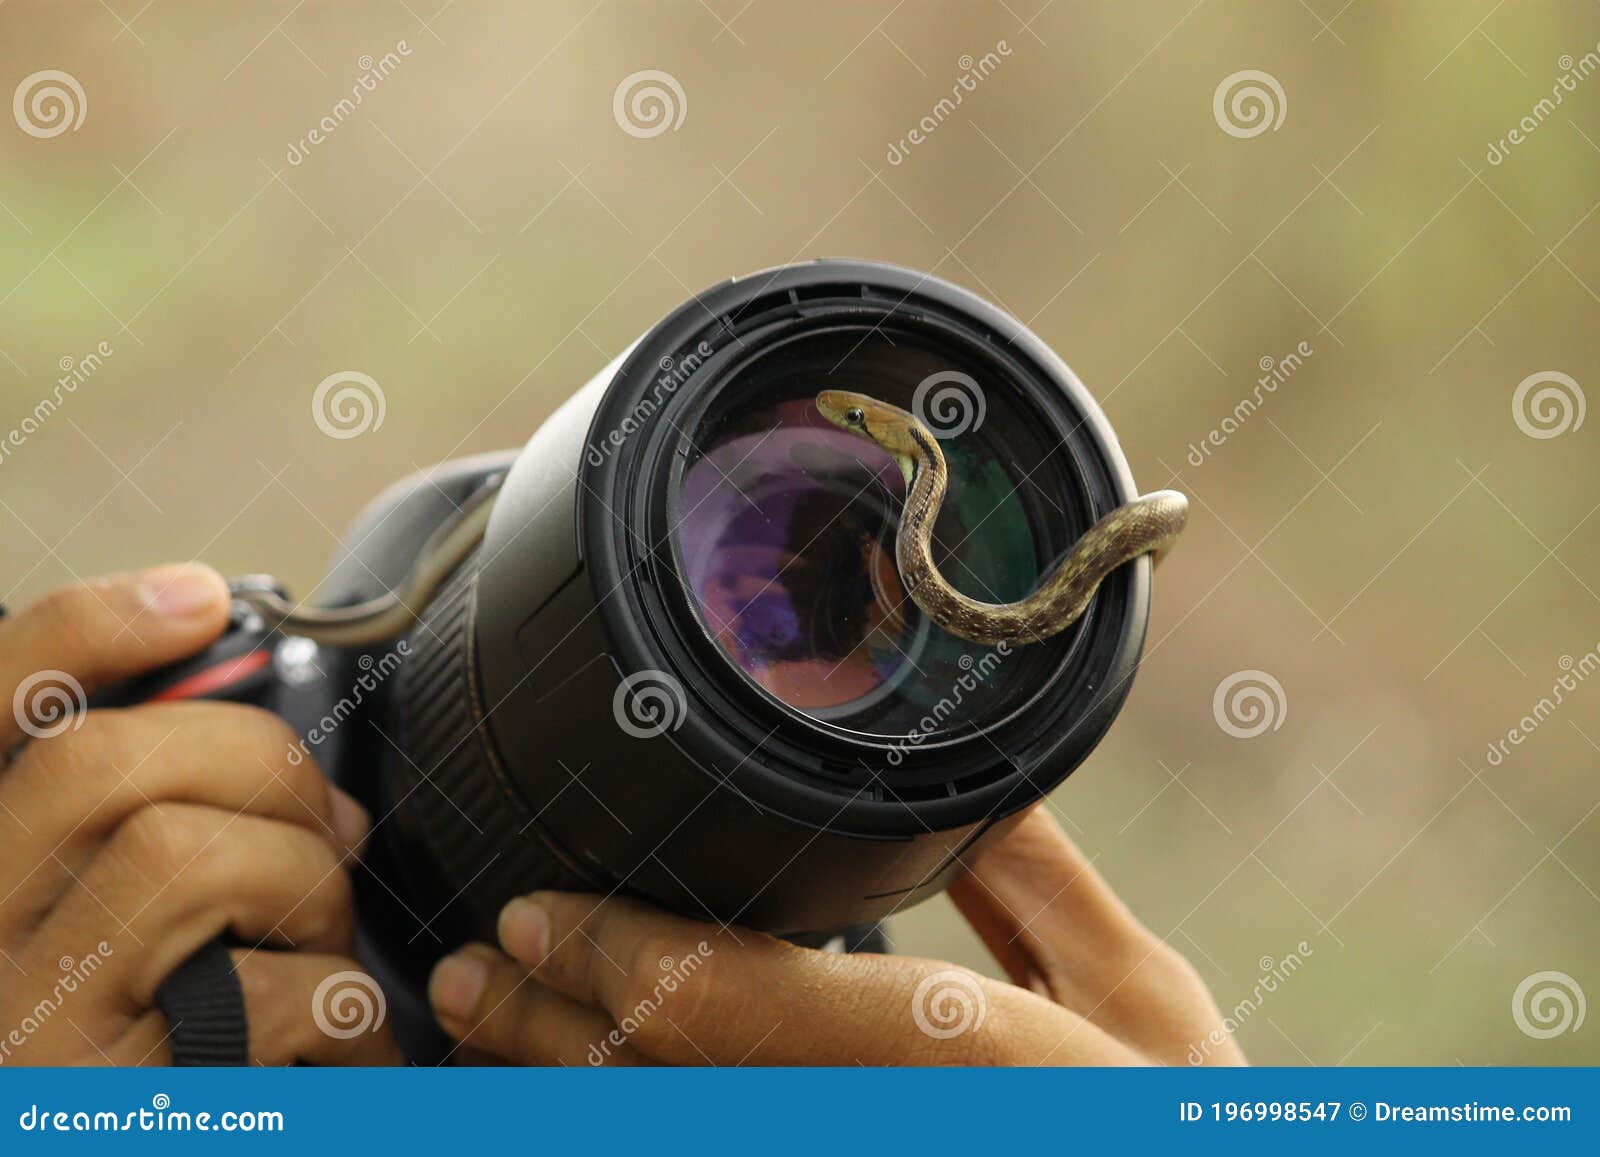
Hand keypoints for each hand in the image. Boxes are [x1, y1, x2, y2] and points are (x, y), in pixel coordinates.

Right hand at [0, 566, 397, 1064]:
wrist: (104, 1149)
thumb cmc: (117, 1065)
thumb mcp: (98, 937)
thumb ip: (144, 839)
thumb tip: (293, 774)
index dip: (87, 628)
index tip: (198, 596)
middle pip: (104, 763)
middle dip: (257, 764)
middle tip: (324, 824)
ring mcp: (27, 1035)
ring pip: (186, 856)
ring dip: (301, 883)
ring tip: (320, 945)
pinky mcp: (118, 1113)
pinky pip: (269, 999)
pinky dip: (345, 1003)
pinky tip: (343, 1043)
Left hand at [426, 807, 1245, 1064]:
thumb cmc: (1170, 1116)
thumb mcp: (1134, 993)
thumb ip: (1039, 886)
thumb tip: (970, 787)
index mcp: (932, 1058)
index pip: (720, 1002)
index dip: (611, 952)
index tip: (537, 910)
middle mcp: (859, 1109)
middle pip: (661, 1074)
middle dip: (546, 1018)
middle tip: (470, 966)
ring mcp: (835, 1131)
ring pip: (662, 1122)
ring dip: (556, 1071)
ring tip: (481, 1018)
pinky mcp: (834, 1132)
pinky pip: (713, 1127)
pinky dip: (633, 1098)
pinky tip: (587, 1078)